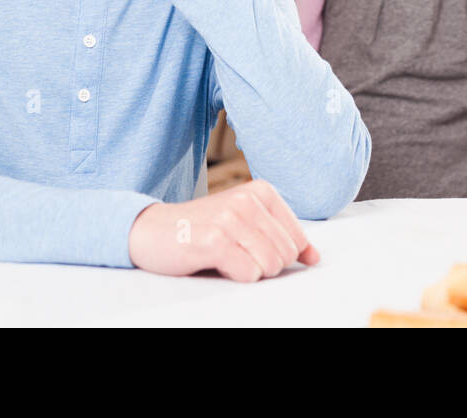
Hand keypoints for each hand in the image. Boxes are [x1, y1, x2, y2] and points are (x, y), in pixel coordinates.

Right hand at [128, 178, 319, 281]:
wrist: (152, 230)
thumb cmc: (202, 230)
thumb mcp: (246, 223)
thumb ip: (280, 236)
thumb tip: (314, 258)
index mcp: (261, 191)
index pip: (297, 238)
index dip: (281, 256)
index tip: (254, 251)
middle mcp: (248, 200)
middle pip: (285, 255)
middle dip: (265, 265)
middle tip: (236, 255)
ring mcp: (231, 218)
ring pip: (270, 266)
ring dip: (249, 271)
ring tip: (226, 257)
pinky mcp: (215, 241)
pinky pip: (249, 274)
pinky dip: (235, 276)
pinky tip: (215, 262)